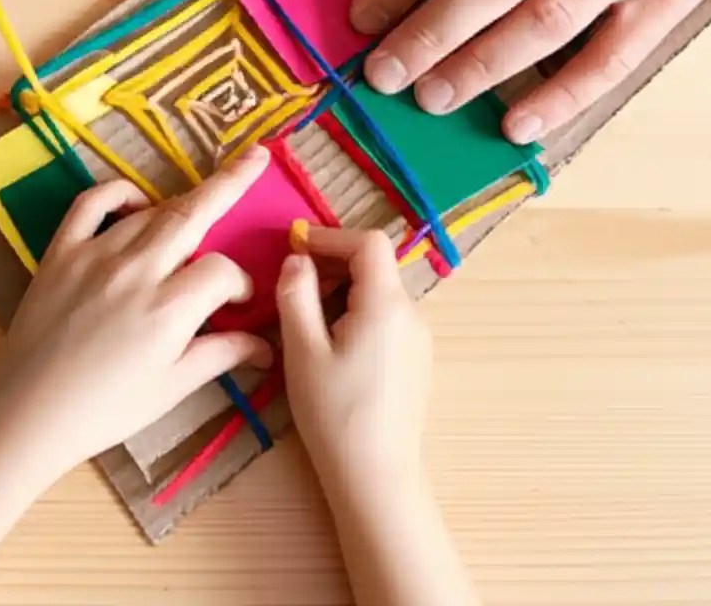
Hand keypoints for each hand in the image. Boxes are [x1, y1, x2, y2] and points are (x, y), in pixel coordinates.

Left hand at [0, 146, 274, 469]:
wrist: (29, 413)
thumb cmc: (107, 409)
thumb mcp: (173, 387)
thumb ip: (221, 355)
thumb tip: (266, 346)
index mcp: (171, 307)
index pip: (223, 271)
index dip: (240, 283)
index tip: (238, 302)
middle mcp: (138, 269)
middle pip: (194, 213)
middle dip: (230, 183)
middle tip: (256, 156)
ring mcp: (96, 255)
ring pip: (150, 213)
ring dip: (178, 209)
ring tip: (196, 211)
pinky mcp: (61, 253)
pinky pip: (91, 204)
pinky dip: (118, 193)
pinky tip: (135, 200)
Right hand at [275, 227, 430, 483]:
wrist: (375, 473)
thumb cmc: (334, 412)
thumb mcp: (303, 350)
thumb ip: (296, 296)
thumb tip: (296, 260)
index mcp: (387, 304)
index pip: (368, 243)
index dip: (330, 237)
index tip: (294, 247)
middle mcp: (412, 313)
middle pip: (374, 267)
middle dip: (332, 266)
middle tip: (292, 288)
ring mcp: (419, 338)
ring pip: (379, 294)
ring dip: (342, 293)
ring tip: (305, 323)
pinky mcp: (416, 360)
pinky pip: (386, 320)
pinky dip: (357, 316)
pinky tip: (331, 348)